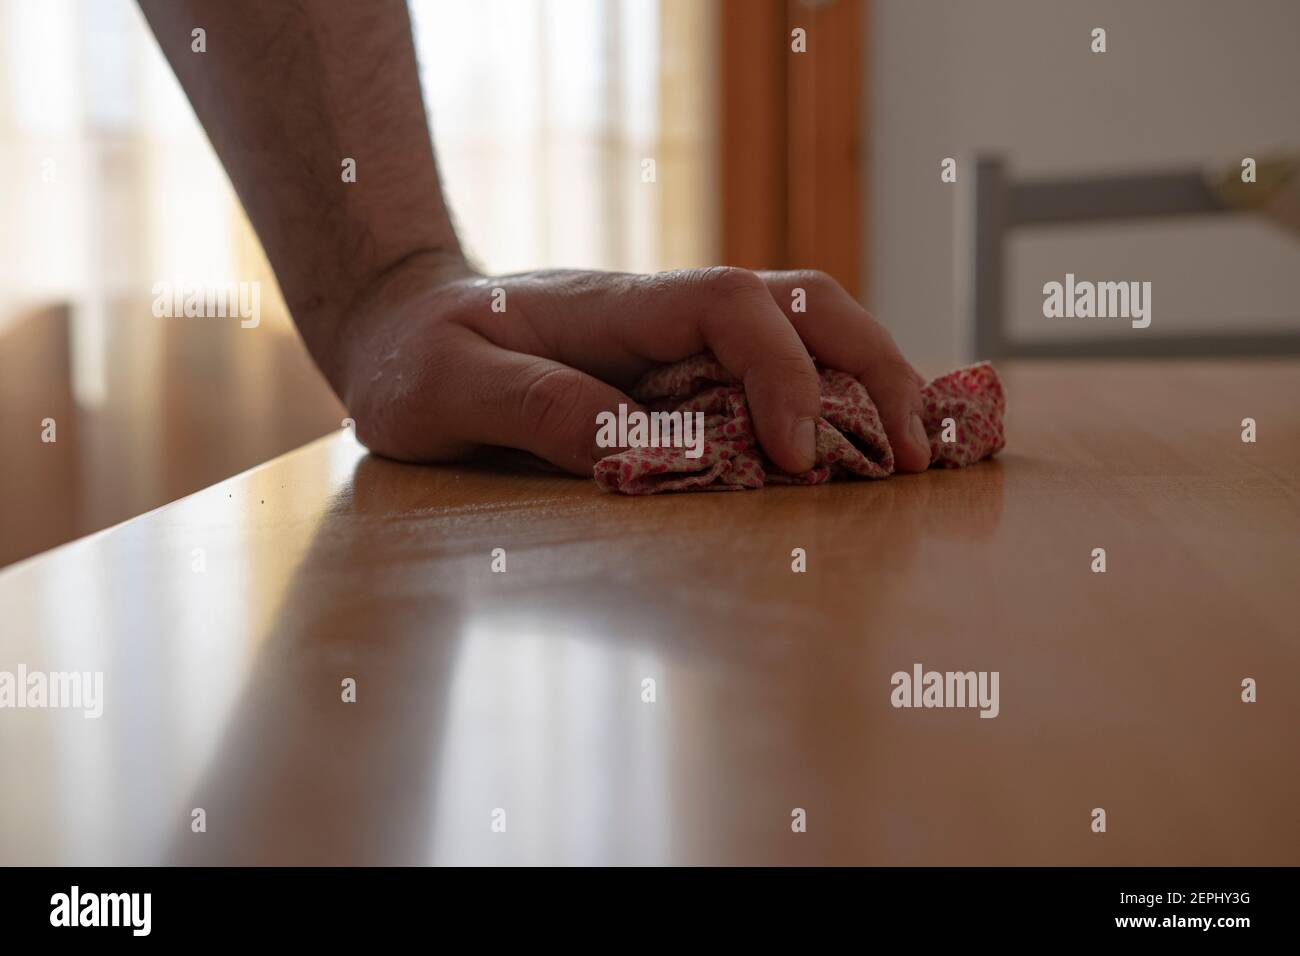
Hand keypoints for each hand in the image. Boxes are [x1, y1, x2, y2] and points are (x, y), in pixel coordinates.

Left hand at [338, 260, 932, 477]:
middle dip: (871, 368)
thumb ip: (533, 407)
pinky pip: (776, 377)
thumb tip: (642, 449)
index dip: (782, 373)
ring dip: (870, 384)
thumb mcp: (448, 388)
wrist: (404, 329)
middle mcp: (666, 315)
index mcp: (618, 306)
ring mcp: (680, 344)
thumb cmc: (418, 357)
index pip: (733, 308)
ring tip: (915, 457)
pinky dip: (834, 406)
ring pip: (807, 336)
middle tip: (911, 455)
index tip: (796, 459)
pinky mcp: (682, 378)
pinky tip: (864, 450)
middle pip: (802, 305)